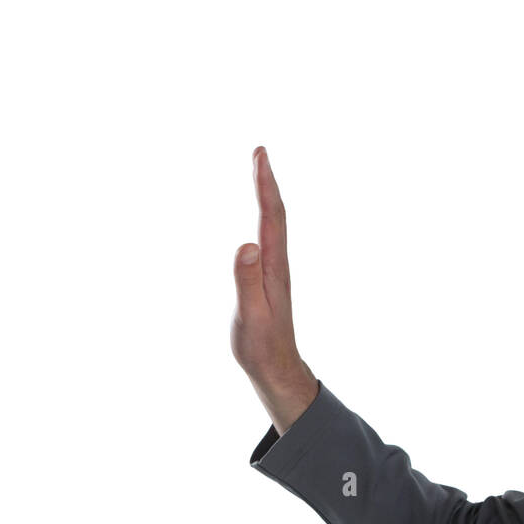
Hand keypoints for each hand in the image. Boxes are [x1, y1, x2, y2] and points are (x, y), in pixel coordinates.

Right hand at [231, 146, 318, 432]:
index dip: (265, 185)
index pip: (271, 217)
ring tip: (259, 174)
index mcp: (274, 267)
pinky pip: (266, 239)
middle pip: (275, 214)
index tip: (260, 156)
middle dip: (266, 182)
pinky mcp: (267, 281)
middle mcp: (277, 264)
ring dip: (266, 196)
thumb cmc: (261, 347)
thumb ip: (247, 281)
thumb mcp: (250, 316)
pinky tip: (257, 219)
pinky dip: (262, 218)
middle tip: (259, 153)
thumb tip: (247, 244)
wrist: (276, 369)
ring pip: (272, 225)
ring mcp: (273, 272)